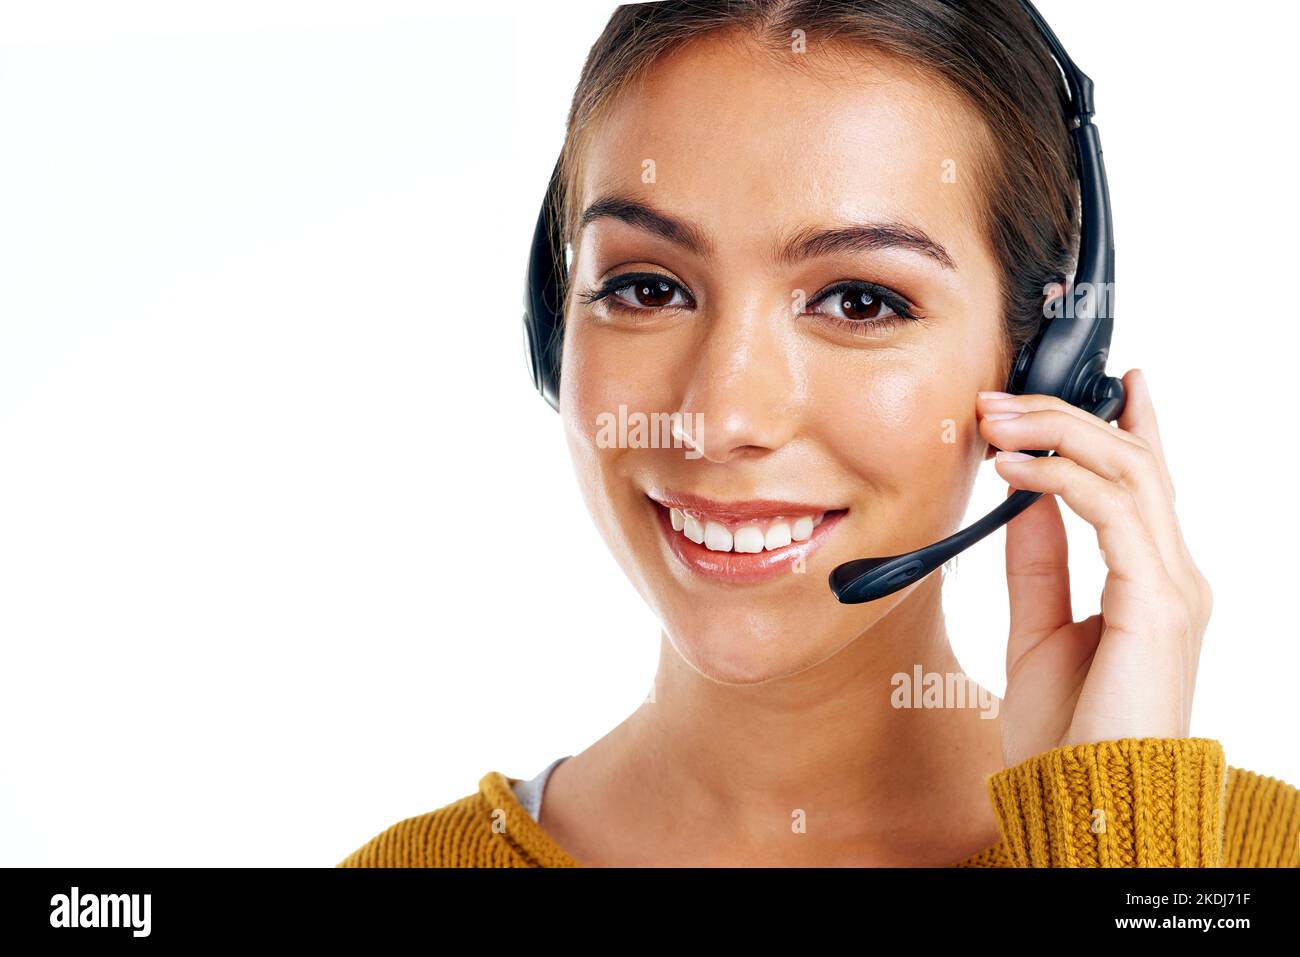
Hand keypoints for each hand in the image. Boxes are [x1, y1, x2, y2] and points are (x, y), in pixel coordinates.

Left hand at [976, 369, 1212, 768]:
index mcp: (1153, 581)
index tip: (1112, 378)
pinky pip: (1109, 510)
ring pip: (1128, 469)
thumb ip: (1039, 564)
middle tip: (1000, 398)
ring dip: (1057, 431)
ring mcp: (1173, 585)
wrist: (1088, 800)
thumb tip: (1024, 499)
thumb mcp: (1040, 630)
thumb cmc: (1069, 731)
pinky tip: (1012, 470)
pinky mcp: (1156, 600)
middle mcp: (1175, 574)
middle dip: (1068, 414)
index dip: (1135, 422)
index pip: (1147, 482)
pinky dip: (1058, 477)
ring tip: (996, 419)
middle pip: (1134, 460)